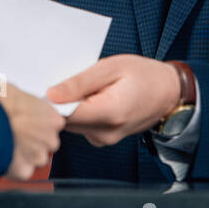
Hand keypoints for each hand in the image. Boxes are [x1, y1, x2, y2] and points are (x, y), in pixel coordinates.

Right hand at [0, 85, 65, 179]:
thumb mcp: (12, 91)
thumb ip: (24, 101)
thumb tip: (17, 101)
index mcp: (52, 118)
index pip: (53, 124)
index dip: (38, 124)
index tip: (27, 123)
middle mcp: (50, 139)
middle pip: (47, 143)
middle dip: (33, 141)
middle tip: (16, 135)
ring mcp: (38, 157)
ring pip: (35, 159)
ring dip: (25, 155)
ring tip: (7, 145)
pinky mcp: (25, 171)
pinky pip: (22, 171)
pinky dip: (14, 166)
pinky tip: (3, 155)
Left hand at [45, 55, 180, 147]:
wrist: (169, 92)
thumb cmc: (144, 75)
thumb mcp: (111, 67)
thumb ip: (80, 83)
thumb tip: (51, 95)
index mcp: (109, 114)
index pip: (64, 114)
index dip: (49, 101)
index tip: (40, 86)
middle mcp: (105, 133)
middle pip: (65, 121)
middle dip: (58, 102)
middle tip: (58, 79)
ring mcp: (104, 139)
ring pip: (71, 124)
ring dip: (69, 107)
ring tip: (79, 86)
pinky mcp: (103, 139)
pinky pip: (81, 126)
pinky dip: (79, 112)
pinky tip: (87, 96)